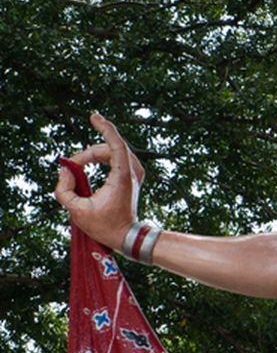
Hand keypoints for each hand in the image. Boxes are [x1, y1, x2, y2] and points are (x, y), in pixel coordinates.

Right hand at [54, 113, 145, 249]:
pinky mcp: (133, 175)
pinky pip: (116, 155)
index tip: (93, 116)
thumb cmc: (105, 225)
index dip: (105, 128)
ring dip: (93, 155)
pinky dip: (102, 155)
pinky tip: (91, 159)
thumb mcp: (76, 211)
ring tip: (77, 166)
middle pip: (109, 148)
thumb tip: (66, 170)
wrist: (127, 236)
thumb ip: (64, 189)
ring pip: (112, 150)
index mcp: (122, 178)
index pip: (116, 145)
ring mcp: (135, 173)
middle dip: (86, 154)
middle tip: (70, 166)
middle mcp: (132, 172)